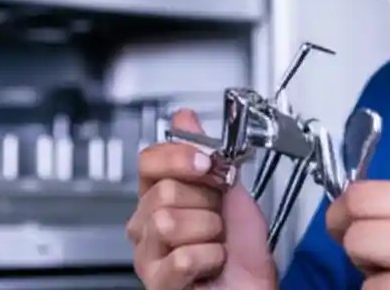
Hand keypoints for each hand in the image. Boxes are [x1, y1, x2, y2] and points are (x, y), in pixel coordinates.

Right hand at [127, 109, 277, 289]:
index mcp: (159, 197)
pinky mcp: (158, 285)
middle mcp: (147, 225)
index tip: (206, 163)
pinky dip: (209, 259)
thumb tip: (185, 116)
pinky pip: (183, 258)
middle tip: (217, 219)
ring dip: (208, 232)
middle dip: (204, 202)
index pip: (149, 161)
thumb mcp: (231, 192)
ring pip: (168, 222)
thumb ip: (207, 155)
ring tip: (215, 244)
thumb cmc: (242, 253)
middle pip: (162, 191)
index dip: (180, 157)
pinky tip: (211, 265)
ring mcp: (149, 257)